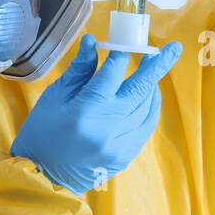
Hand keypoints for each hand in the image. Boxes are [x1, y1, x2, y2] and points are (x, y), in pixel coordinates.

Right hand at [12, 35, 181, 193]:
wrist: (43, 176)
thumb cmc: (42, 133)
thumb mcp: (54, 97)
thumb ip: (79, 69)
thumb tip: (94, 41)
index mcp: (85, 110)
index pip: (113, 72)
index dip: (123, 52)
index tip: (131, 38)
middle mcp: (108, 127)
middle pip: (140, 88)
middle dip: (157, 65)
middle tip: (172, 48)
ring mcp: (120, 144)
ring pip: (147, 106)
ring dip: (153, 85)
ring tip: (153, 67)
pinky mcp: (127, 155)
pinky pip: (148, 124)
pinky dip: (151, 106)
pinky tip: (149, 93)